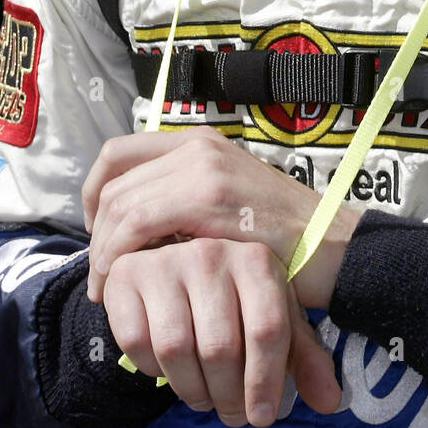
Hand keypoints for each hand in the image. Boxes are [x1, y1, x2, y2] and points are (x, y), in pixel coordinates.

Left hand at [84, 127, 358, 308]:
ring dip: (103, 251)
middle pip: (114, 181)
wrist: (332, 246)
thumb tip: (134, 226)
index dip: (94, 192)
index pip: (118, 152)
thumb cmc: (282, 238)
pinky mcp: (209, 198)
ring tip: (107, 286)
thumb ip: (186, 199)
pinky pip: (138, 225)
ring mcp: (205, 169)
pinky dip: (118, 256)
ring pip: (120, 204)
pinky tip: (122, 283)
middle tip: (102, 271)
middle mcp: (198, 146)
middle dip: (96, 232)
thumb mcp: (230, 203)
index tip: (99, 232)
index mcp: (200, 142)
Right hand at [103, 236, 340, 426]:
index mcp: (255, 260)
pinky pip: (136, 342)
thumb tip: (330, 402)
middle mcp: (210, 253)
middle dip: (227, 395)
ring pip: (176, 349)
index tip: (261, 417)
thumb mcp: (274, 317)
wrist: (173, 261)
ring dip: (191, 389)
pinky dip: (152, 369)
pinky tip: (167, 368)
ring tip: (203, 396)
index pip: (266, 329)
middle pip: (219, 346)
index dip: (265, 382)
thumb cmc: (233, 298)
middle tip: (231, 413)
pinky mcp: (127, 276)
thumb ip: (303, 358)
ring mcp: (165, 262)